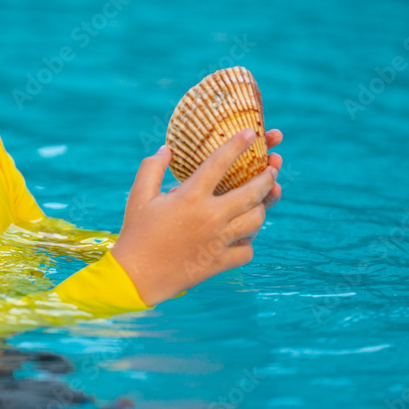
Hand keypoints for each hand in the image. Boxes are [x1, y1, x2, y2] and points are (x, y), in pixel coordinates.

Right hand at [111, 128, 283, 306]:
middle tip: (272, 168)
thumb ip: (152, 167)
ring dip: (262, 207)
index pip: (219, 163)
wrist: (137, 276)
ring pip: (256, 220)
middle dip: (267, 176)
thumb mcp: (138, 195)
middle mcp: (210, 217)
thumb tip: (167, 149)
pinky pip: (247, 250)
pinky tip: (243, 233)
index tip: (251, 132)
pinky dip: (248, 241)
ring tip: (261, 198)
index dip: (236, 144)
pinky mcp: (220, 262)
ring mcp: (218, 241)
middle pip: (251, 192)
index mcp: (189, 197)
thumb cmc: (136, 232)